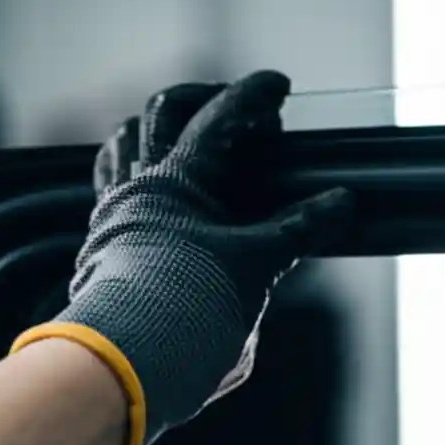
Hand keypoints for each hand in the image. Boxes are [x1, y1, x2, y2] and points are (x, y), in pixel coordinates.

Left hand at [12, 71, 353, 444]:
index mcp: (177, 180)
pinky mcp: (104, 242)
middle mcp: (139, 186)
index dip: (254, 95)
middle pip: (161, 112)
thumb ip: (298, 228)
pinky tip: (157, 187)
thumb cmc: (191, 310)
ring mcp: (116, 212)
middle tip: (233, 107)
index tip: (279, 85)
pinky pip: (112, 185)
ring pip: (125, 143)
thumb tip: (340, 202)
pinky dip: (136, 170)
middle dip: (199, 98)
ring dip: (158, 130)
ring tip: (190, 138)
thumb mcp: (257, 266)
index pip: (219, 116)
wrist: (129, 360)